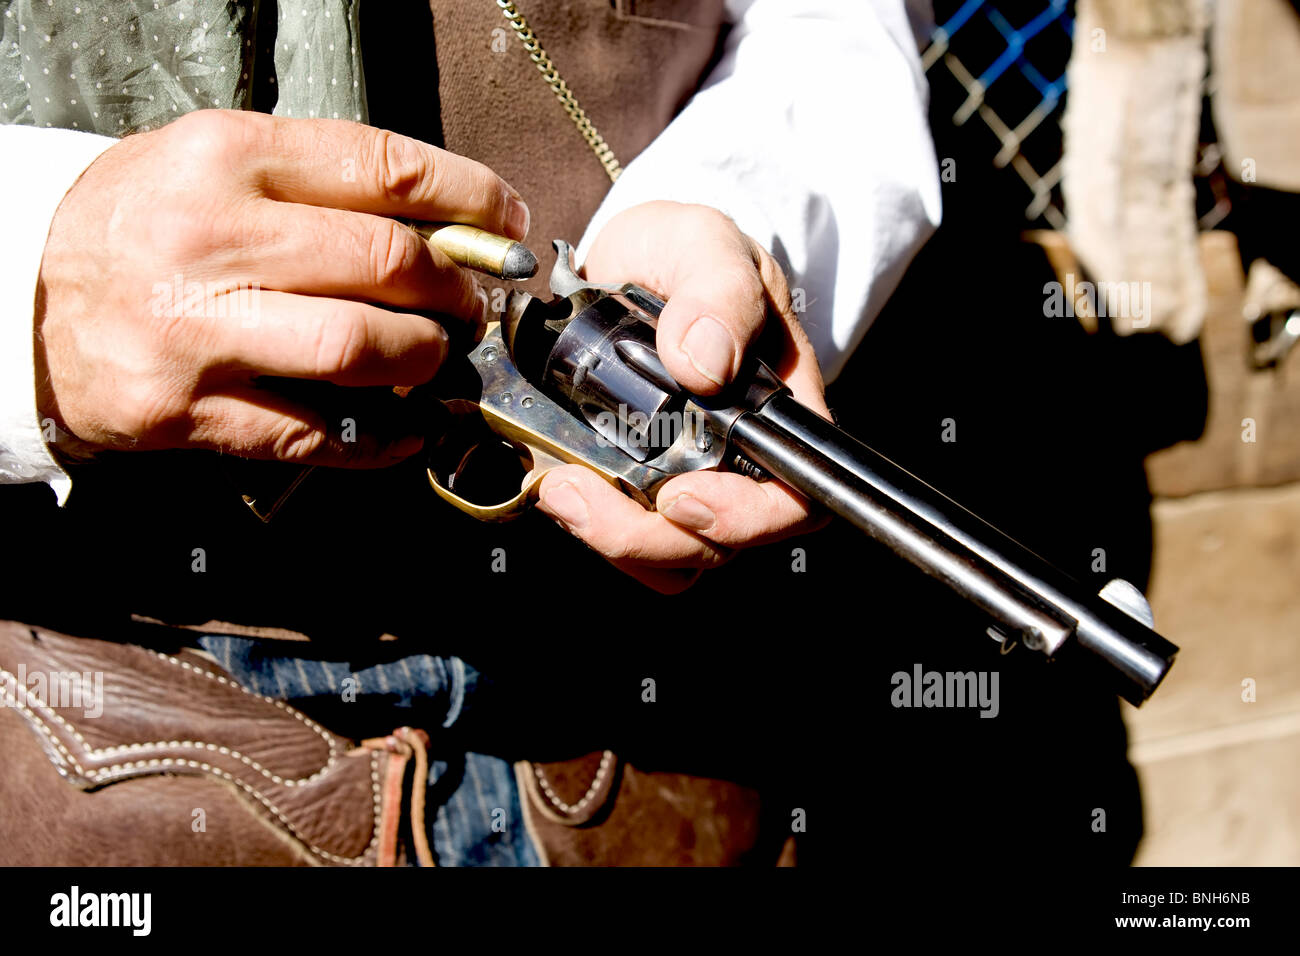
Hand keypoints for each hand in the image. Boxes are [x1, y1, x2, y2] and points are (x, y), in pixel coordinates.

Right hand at [35, 109, 529, 465]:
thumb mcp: (214, 166)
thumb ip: (322, 187)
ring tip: (433, 355)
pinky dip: (381, 437)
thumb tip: (447, 228)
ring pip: (360, 348)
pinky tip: (407, 425)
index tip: (506, 222)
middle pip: (387, 263)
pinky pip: (315, 434)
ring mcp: (196, 331)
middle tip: (467, 304)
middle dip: (454, 290)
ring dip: (425, 359)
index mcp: (226, 158)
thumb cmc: (138, 223)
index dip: (470, 198)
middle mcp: (211, 240)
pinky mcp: (187, 412)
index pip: (385, 170)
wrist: (17, 296)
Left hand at [536, 201, 830, 593]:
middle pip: (719, 543)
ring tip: (556, 488)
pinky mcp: (637, 480)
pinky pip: (625, 535)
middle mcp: (739, 457)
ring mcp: (688, 475)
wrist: (630, 257)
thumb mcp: (704, 245)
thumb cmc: (685, 250)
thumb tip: (706, 366)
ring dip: (610, 540)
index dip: (747, 519)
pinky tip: (549, 479)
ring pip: (671, 555)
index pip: (796, 498)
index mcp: (777, 408)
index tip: (681, 499)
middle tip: (575, 492)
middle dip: (647, 538)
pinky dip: (586, 524)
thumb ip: (717, 293)